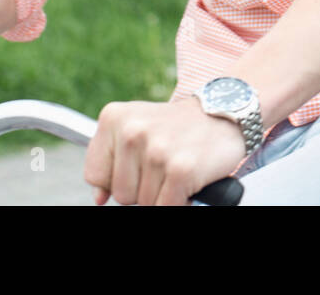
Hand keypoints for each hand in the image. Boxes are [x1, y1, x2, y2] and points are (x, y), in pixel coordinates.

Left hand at [84, 98, 247, 205]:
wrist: (225, 111)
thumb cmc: (179, 126)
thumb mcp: (138, 129)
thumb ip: (112, 161)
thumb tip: (99, 198)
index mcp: (115, 118)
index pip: (95, 175)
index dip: (116, 179)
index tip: (138, 167)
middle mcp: (133, 131)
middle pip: (120, 193)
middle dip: (142, 188)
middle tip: (164, 164)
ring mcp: (157, 151)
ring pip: (143, 203)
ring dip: (163, 193)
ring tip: (178, 166)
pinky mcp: (180, 170)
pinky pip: (166, 207)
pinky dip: (179, 201)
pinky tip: (189, 179)